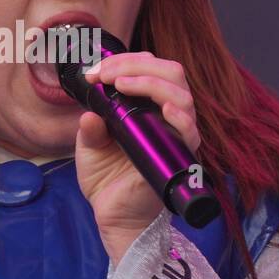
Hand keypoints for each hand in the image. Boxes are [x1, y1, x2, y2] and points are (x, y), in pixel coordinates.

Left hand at [74, 51, 201, 264]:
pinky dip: (180, 115)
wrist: (113, 216)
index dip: (125, 61)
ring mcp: (174, 135)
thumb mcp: (88, 147)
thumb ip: (90, 127)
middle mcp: (165, 117)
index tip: (96, 72)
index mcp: (146, 107)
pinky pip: (190, 131)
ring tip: (123, 83)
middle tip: (107, 74)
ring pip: (181, 94)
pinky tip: (164, 109)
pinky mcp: (179, 157)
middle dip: (136, 65)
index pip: (150, 69)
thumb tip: (90, 111)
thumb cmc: (106, 180)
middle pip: (171, 73)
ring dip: (151, 82)